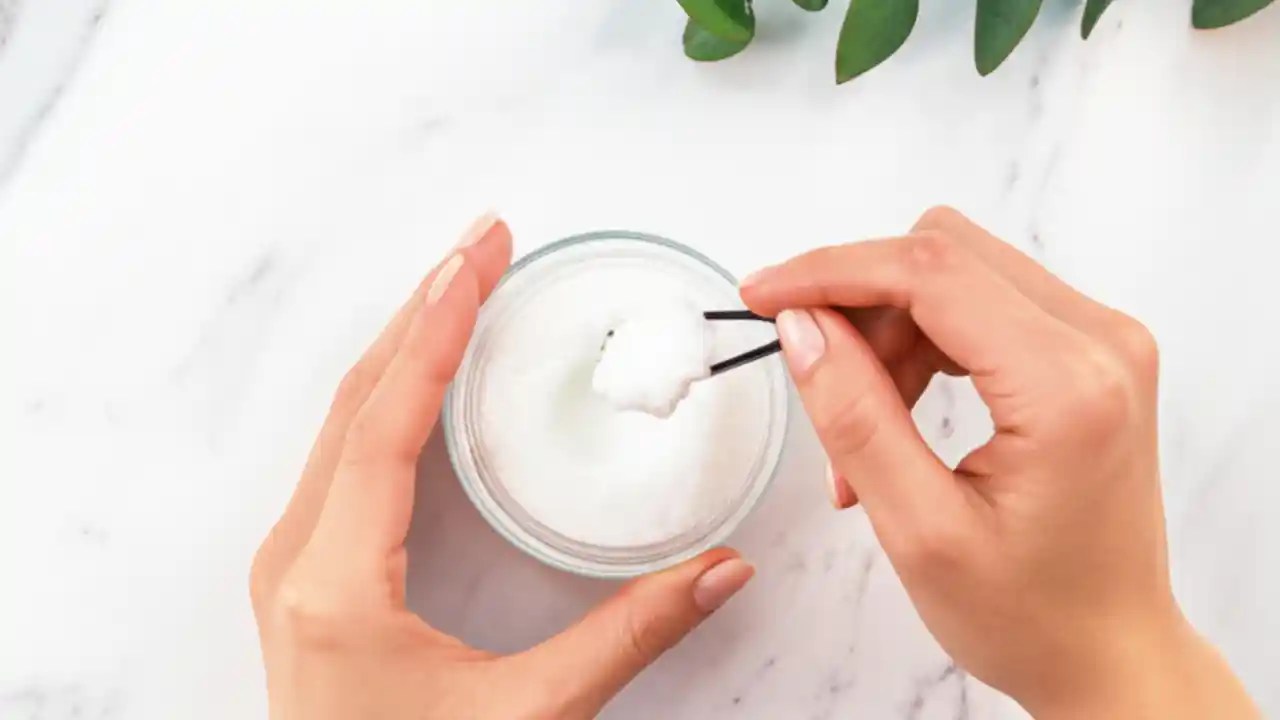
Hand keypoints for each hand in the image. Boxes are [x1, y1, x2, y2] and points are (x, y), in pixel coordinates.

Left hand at [249, 215, 754, 719]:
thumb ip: (628, 638)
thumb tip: (721, 574)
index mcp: (334, 580)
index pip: (386, 419)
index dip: (437, 327)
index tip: (480, 256)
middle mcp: (297, 558)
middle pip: (356, 400)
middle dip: (423, 310)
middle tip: (484, 243)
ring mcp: (293, 566)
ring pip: (342, 424)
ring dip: (403, 348)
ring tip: (461, 287)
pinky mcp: (308, 578)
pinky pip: (343, 459)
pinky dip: (387, 399)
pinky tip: (424, 378)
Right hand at [741, 207, 1256, 718]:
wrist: (1108, 653)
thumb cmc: (1029, 616)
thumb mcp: (918, 529)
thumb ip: (854, 417)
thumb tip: (800, 324)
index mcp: (1068, 385)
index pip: (930, 272)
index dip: (831, 271)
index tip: (762, 295)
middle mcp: (1102, 341)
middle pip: (943, 256)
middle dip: (859, 305)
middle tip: (815, 377)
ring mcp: (1101, 341)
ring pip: (955, 276)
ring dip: (886, 337)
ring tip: (858, 434)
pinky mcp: (1088, 353)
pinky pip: (979, 307)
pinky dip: (919, 348)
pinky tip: (894, 416)